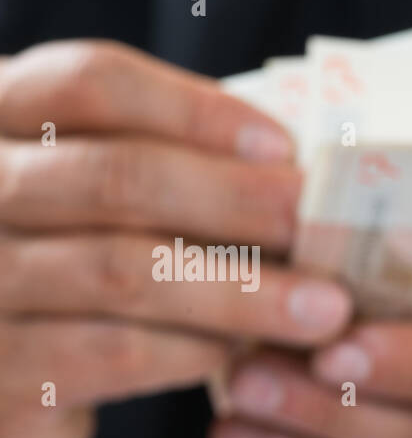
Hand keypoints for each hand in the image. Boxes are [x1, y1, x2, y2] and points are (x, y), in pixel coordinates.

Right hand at [0, 40, 353, 437]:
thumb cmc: (62, 271)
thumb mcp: (86, 199)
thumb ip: (158, 167)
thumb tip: (293, 170)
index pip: (89, 84)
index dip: (195, 110)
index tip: (282, 145)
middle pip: (116, 178)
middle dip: (237, 201)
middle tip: (319, 226)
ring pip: (124, 273)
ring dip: (242, 290)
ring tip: (323, 307)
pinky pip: (117, 354)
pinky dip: (198, 350)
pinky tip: (251, 351)